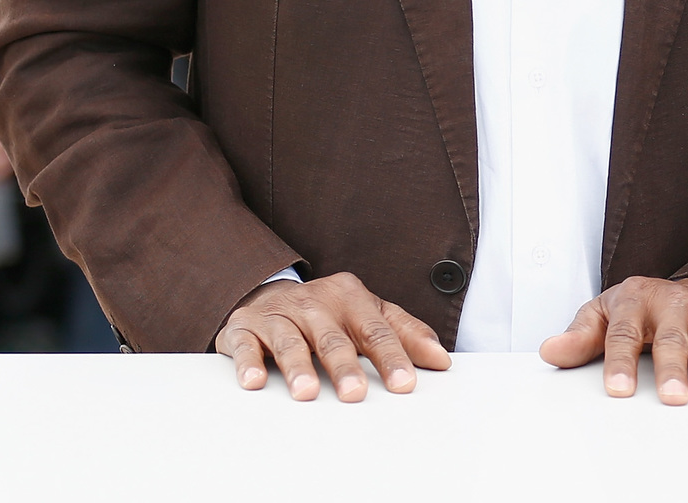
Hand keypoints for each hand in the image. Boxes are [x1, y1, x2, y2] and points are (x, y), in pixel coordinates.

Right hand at [215, 272, 449, 401]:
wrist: (270, 293)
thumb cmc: (329, 313)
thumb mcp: (369, 314)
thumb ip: (406, 333)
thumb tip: (441, 360)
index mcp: (350, 297)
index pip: (375, 330)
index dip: (391, 357)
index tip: (404, 383)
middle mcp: (315, 303)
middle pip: (333, 339)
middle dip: (345, 367)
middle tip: (355, 394)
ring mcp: (279, 314)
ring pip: (291, 342)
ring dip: (298, 368)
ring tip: (307, 393)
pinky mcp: (246, 327)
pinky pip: (247, 345)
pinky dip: (250, 363)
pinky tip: (256, 382)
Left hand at [539, 276, 687, 403]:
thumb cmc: (641, 310)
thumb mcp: (604, 315)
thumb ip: (581, 336)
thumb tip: (550, 351)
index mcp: (635, 298)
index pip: (623, 332)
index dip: (620, 362)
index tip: (619, 390)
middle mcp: (674, 301)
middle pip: (671, 336)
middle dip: (672, 367)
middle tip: (671, 397)